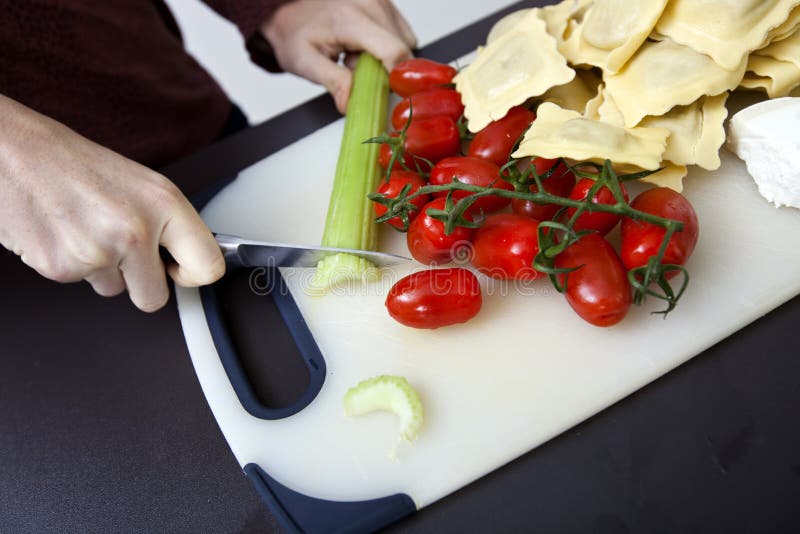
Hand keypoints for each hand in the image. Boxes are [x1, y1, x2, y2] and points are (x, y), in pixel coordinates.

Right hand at [0, 95, 224, 311]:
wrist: (11, 152)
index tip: (180, 271)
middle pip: (155, 298)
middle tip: (123, 251)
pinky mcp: (62, 268)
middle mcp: (136, 230)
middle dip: (140, 283)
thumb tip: (188, 259)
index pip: (207, 266)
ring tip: (85, 227)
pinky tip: (63, 231)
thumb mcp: (139, 184)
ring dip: (102, 268)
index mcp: (164, 203)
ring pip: (114, 290)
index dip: (194, 276)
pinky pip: (79, 283)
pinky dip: (71, 263)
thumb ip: (167, 224)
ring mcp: (98, 252)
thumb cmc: (71, 162)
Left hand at [261, 0, 416, 112]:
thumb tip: (350, 103)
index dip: (396, 77)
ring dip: (386, 57)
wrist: (289, 10)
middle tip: (354, 68)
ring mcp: (381, 1)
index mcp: (351, 20)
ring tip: (356, 56)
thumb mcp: (305, 63)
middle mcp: (371, 5)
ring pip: (406, 43)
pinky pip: (402, 34)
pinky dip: (387, 46)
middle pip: (402, 50)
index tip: (385, 92)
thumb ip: (332, 82)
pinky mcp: (386, 3)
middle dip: (385, 69)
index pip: (393, 51)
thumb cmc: (294, 33)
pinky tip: (364, 46)